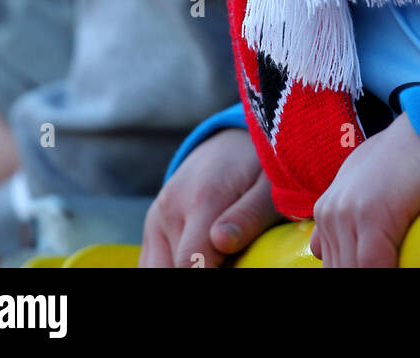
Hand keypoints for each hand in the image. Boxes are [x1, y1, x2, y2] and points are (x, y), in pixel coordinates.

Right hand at [138, 129, 279, 267]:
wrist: (230, 146)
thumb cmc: (258, 169)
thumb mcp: (268, 188)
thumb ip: (248, 216)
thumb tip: (221, 241)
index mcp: (202, 198)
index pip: (191, 263)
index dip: (216, 274)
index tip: (237, 265)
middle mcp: (170, 207)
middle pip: (175, 269)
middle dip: (204, 270)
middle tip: (231, 256)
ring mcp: (156, 217)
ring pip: (158, 269)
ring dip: (186, 270)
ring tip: (216, 256)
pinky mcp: (151, 227)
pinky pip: (151, 264)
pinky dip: (172, 266)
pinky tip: (201, 256)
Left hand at [309, 112, 419, 267]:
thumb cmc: (402, 160)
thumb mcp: (360, 185)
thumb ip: (344, 218)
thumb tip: (330, 248)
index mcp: (325, 211)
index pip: (331, 264)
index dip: (353, 269)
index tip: (371, 264)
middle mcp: (329, 214)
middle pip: (338, 268)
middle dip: (360, 270)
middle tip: (388, 262)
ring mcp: (347, 215)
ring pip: (353, 271)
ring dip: (375, 272)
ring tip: (396, 263)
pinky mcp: (372, 217)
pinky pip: (372, 267)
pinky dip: (389, 269)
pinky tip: (402, 263)